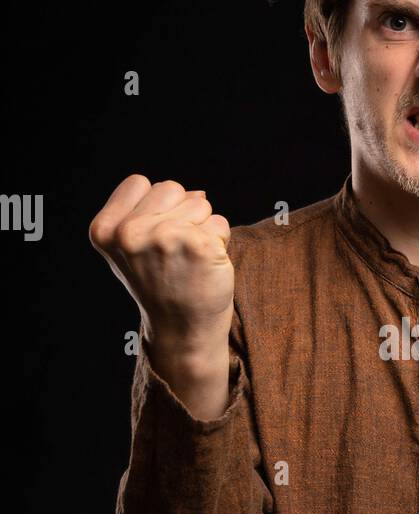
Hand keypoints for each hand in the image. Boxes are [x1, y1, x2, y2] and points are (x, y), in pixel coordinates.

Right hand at [88, 175, 234, 357]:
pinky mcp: (198, 245)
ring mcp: (163, 238)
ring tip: (189, 260)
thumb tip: (199, 192)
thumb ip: (149, 212)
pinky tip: (205, 266)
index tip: (152, 240)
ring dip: (202, 228)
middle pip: (171, 188)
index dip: (153, 206)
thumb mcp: (133, 249)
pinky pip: (219, 223)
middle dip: (180, 213)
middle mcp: (129, 233)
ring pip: (200, 202)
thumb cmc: (161, 285)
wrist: (182, 330)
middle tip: (175, 253)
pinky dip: (220, 241)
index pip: (138, 182)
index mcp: (105, 230)